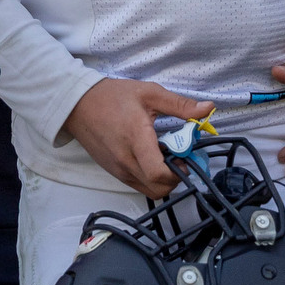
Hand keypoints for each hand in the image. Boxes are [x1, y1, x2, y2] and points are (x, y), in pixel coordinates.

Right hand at [63, 78, 213, 197]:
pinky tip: (150, 159)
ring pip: (149, 190)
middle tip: (180, 160)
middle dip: (176, 179)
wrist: (76, 103)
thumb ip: (179, 104)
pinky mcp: (112, 171)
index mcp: (136, 139)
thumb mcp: (149, 93)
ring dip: (163, 181)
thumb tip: (207, 109)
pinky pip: (137, 185)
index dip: (180, 172)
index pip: (159, 174)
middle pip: (158, 188)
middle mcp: (125, 160)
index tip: (187, 158)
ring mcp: (117, 168)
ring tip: (165, 159)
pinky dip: (149, 179)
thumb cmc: (112, 96)